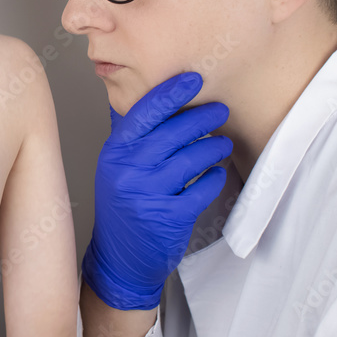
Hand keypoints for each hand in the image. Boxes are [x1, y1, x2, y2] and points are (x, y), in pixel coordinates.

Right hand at [81, 72, 232, 309]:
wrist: (119, 258)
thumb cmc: (121, 207)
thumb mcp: (114, 167)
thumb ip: (131, 136)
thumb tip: (144, 97)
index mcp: (114, 153)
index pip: (144, 113)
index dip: (170, 93)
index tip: (193, 78)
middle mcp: (128, 170)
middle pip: (173, 132)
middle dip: (202, 116)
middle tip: (220, 109)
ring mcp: (148, 194)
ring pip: (192, 158)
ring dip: (213, 146)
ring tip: (222, 142)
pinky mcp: (169, 216)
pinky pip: (202, 187)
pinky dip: (214, 177)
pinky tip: (215, 173)